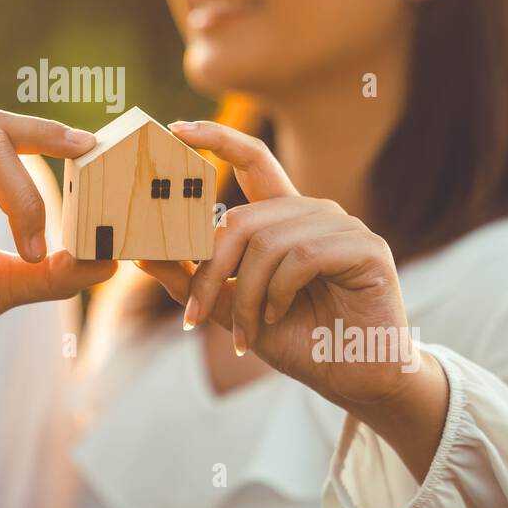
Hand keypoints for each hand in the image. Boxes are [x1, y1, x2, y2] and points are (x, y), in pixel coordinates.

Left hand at [137, 120, 418, 410]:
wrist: (354, 378)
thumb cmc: (299, 340)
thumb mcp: (233, 310)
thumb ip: (194, 282)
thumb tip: (141, 256)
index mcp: (284, 218)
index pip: (252, 160)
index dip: (216, 138)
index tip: (175, 129)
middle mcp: (313, 212)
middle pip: (243, 218)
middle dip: (210, 270)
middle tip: (194, 316)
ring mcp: (343, 226)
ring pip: (268, 242)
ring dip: (246, 295)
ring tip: (247, 330)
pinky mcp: (366, 248)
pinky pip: (302, 257)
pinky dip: (278, 293)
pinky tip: (278, 316)